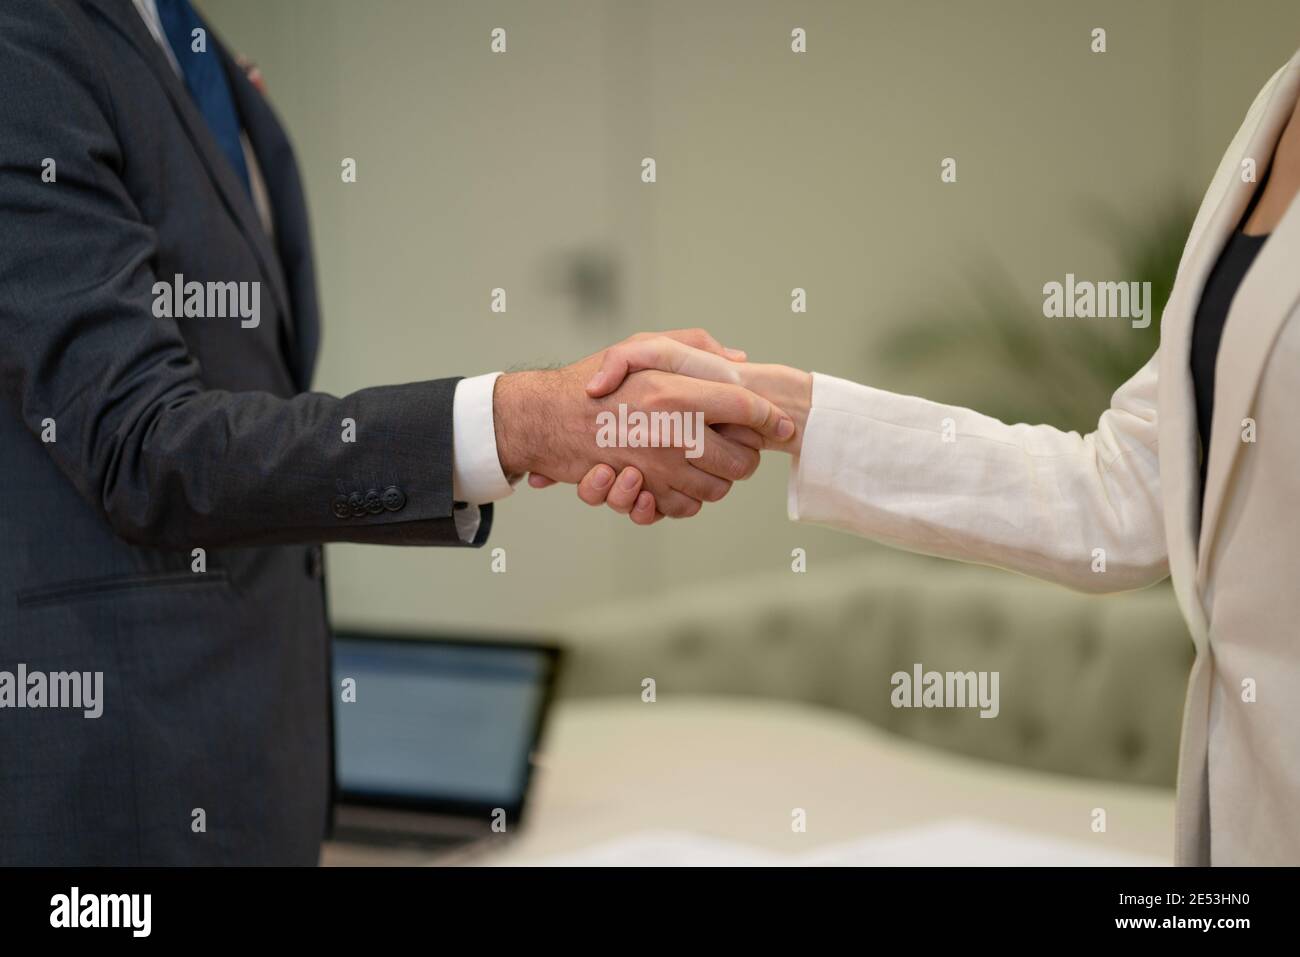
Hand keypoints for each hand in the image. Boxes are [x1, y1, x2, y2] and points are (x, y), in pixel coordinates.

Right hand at [573, 346, 812, 519]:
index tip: (783, 424)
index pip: (746, 408)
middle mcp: (672, 433)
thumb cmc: (594, 381)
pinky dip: (688, 499)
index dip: (772, 418)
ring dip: (718, 480)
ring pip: (717, 489)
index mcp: (677, 392)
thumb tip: (738, 360)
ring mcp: (658, 469)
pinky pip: (685, 507)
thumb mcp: (642, 346)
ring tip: (705, 462)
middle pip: (741, 460)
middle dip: (745, 456)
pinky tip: (680, 480)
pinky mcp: (641, 493)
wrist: (544, 418)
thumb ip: (694, 346)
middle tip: (737, 446)